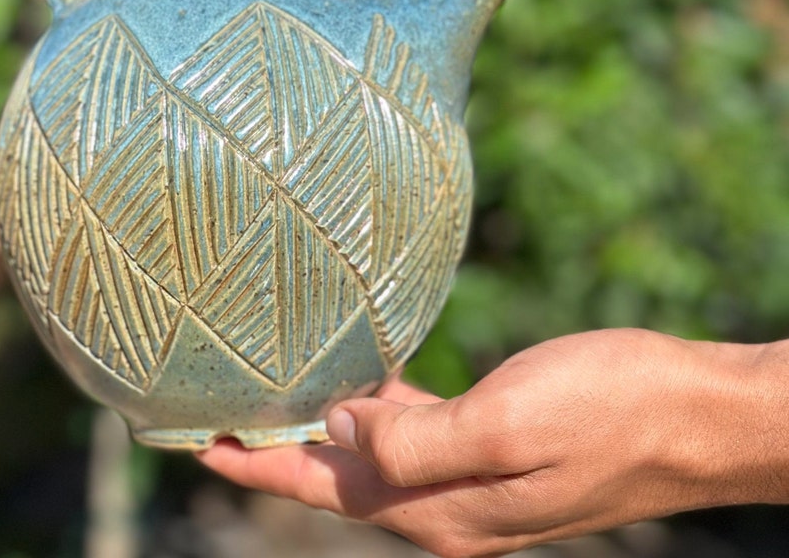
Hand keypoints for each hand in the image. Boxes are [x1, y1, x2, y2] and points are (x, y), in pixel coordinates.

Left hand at [198, 329, 788, 556]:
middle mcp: (449, 507)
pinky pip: (414, 437)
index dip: (259, 465)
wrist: (697, 418)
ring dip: (320, 434)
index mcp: (443, 508)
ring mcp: (475, 485)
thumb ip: (418, 440)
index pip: (325, 487)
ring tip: (272, 399)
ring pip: (373, 459)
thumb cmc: (612, 408)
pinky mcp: (497, 452)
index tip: (198, 443)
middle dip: (276, 451)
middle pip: (340, 478)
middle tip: (217, 416)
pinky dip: (376, 416)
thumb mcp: (510, 424)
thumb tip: (340, 429)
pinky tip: (361, 387)